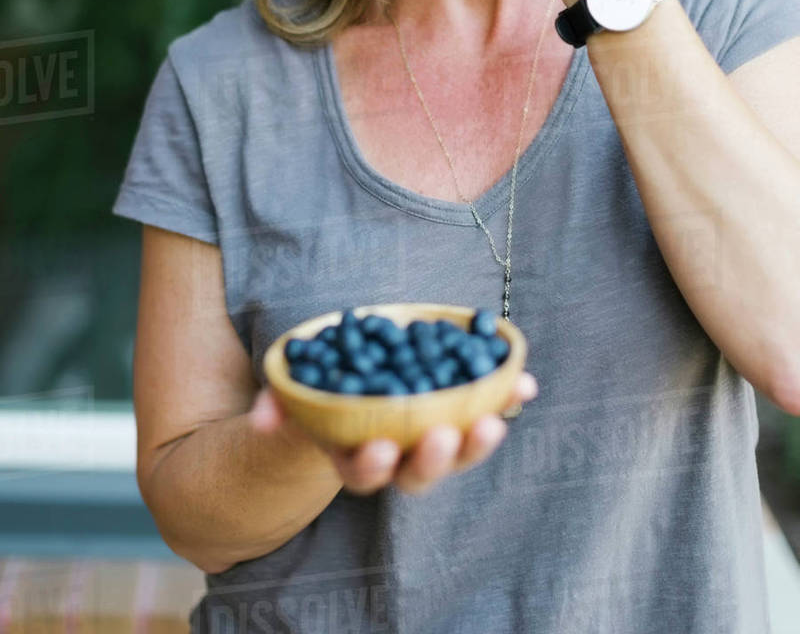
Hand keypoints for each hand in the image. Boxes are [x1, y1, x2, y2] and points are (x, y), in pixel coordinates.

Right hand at [248, 370, 537, 495]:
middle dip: (433, 459)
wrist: (352, 387)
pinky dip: (506, 399)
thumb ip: (276, 407)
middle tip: (444, 435)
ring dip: (479, 440)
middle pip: (419, 474)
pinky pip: (486, 411)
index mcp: (355, 456)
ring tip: (494, 419)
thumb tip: (261, 419)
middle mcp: (398, 458)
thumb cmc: (319, 395)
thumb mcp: (293, 399)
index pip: (364, 473)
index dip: (372, 464)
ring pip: (458, 451)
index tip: (381, 449)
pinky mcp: (460, 413)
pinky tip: (525, 383)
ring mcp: (432, 439)